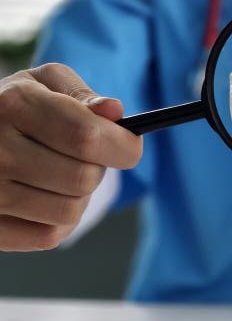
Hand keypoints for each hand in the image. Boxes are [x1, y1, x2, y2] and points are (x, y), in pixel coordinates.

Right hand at [0, 63, 141, 250]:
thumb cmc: (14, 108)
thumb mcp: (42, 84)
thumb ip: (82, 95)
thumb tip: (115, 111)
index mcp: (15, 105)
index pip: (88, 138)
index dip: (123, 146)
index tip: (128, 146)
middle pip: (85, 179)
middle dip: (98, 169)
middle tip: (82, 157)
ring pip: (70, 212)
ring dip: (79, 197)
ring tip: (58, 176)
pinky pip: (48, 236)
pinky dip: (58, 221)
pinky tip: (43, 198)